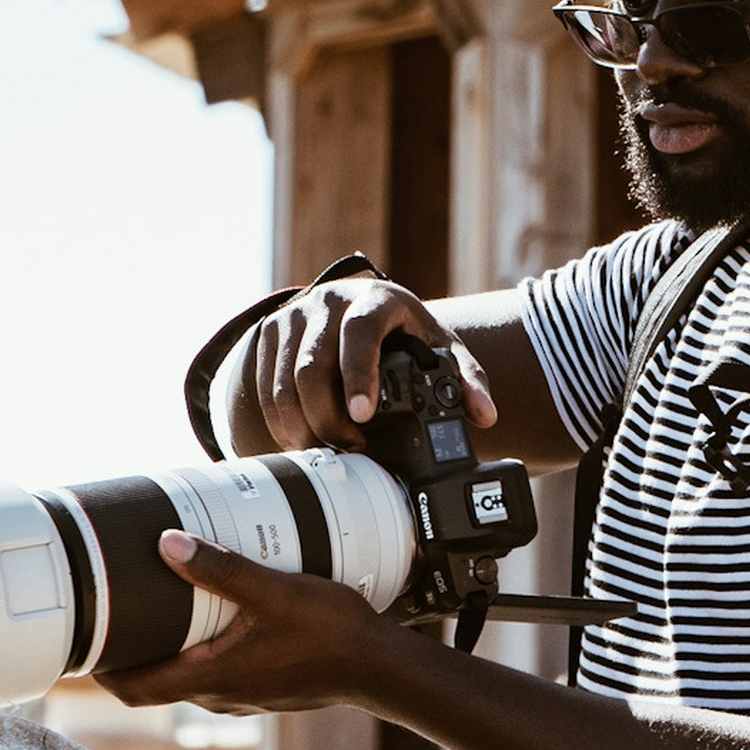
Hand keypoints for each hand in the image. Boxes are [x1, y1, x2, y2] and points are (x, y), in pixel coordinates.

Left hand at [94, 533, 394, 714]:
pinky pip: (219, 672)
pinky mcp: (264, 688)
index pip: (134, 690)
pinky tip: (222, 618)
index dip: (101, 672)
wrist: (380, 668)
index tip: (83, 644)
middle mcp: (219, 696)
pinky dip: (205, 650)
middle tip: (119, 611)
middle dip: (133, 652)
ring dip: (172, 649)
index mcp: (210, 678)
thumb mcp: (273, 590)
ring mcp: (243, 696)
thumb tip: (167, 545)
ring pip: (189, 676)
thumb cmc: (330, 633)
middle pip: (157, 682)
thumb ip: (222, 569)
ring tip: (167, 605)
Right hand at [242, 278, 497, 452]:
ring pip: (283, 382)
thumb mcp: (436, 347)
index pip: (361, 331)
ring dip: (300, 426)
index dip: (359, 373)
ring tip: (325, 450)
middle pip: (313, 367)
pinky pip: (264, 386)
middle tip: (349, 448)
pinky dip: (279, 421)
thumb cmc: (402, 332)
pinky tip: (300, 438)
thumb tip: (485, 415)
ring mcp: (295, 314)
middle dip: (327, 418)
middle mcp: (330, 300)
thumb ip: (464, 379)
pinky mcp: (270, 332)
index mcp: (377, 299)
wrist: (356, 305)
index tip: (363, 415)